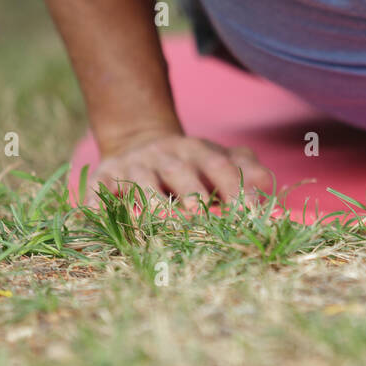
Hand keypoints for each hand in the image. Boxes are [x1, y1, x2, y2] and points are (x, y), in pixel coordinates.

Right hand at [83, 132, 273, 210]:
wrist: (138, 142)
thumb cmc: (191, 164)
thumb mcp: (219, 160)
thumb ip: (246, 169)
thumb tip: (268, 184)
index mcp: (197, 150)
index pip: (220, 165)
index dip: (235, 187)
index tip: (250, 213)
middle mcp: (164, 155)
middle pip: (180, 171)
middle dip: (192, 193)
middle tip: (203, 216)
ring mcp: (132, 166)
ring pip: (141, 182)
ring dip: (153, 202)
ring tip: (165, 223)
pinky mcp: (102, 179)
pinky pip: (97, 191)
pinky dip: (97, 205)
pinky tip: (98, 219)